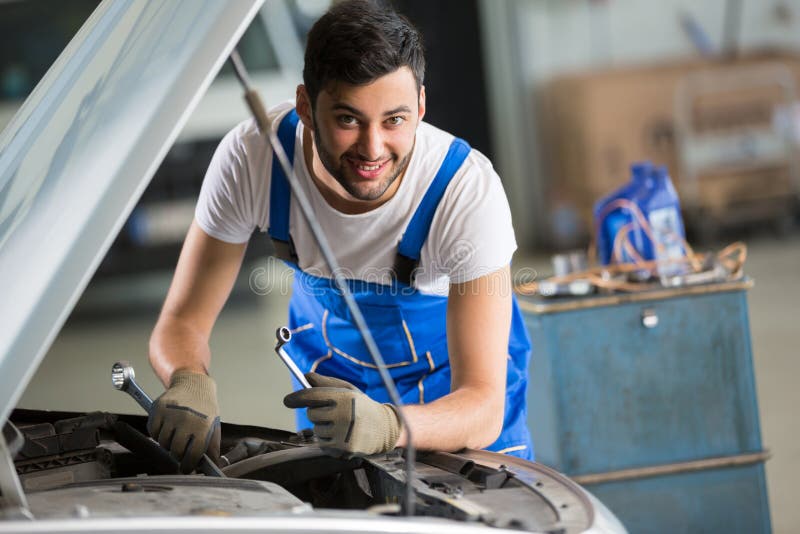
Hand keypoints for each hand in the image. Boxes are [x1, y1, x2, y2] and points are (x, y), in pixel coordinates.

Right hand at [147, 370, 219, 472]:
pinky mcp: (158, 408)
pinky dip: (157, 434)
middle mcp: (187, 419)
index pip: (193, 454)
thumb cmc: (205, 409)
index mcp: (203, 425)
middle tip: (180, 452)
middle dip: (177, 455)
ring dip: (167, 444)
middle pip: (176, 451)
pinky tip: (165, 428)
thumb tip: (212, 468)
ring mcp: (171, 413)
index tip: (186, 469)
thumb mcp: (214, 425)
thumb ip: (213, 447)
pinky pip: (152, 431)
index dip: (189, 465)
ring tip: (174, 437)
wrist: (194, 384)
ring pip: (162, 442)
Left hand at [283, 372, 400, 456]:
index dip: (297, 398)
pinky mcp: (342, 449)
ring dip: (323, 427)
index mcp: (344, 397)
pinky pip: (322, 443)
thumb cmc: (362, 406)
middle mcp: (343, 415)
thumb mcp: (347, 390)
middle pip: (311, 414)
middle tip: (332, 412)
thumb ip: (326, 384)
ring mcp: (343, 434)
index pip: (313, 396)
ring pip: (316, 430)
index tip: (288, 400)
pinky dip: (327, 440)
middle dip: (317, 412)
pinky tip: (341, 435)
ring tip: (340, 424)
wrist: (383, 428)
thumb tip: (306, 376)